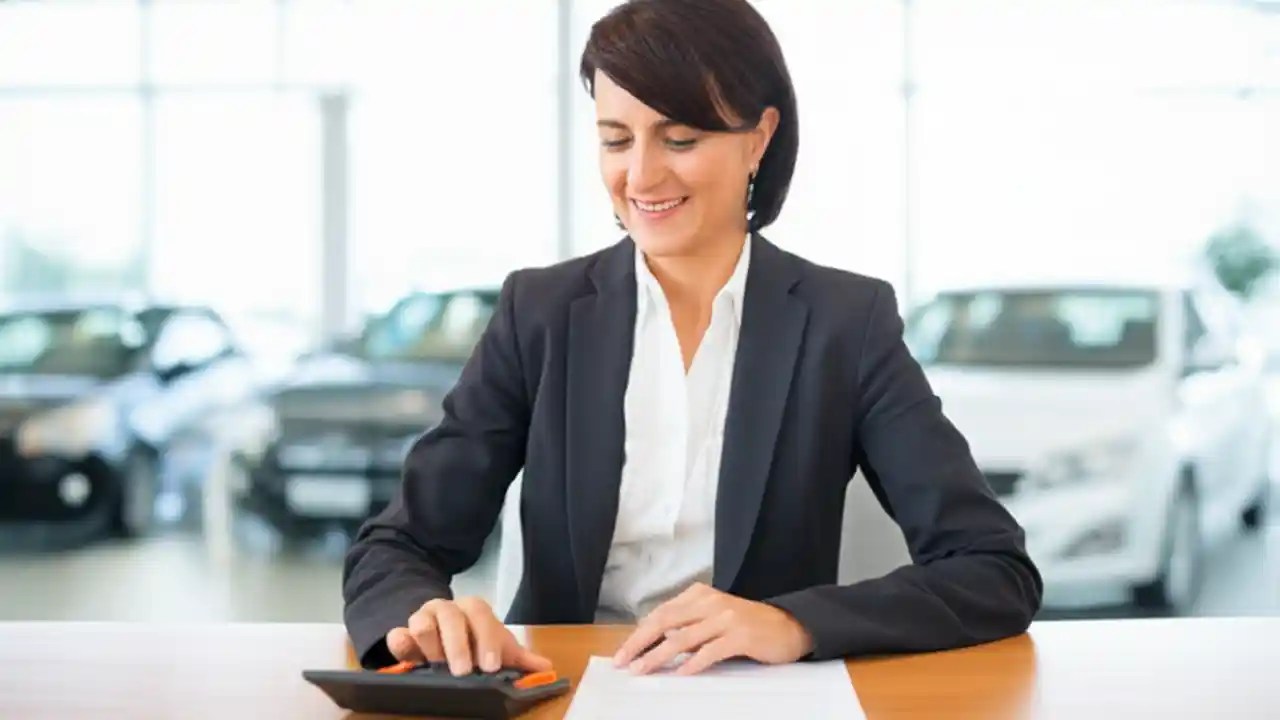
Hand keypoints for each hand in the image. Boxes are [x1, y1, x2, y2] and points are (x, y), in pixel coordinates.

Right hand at [385, 596, 552, 676]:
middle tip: (464, 672)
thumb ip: (519, 658)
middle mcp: (447, 609)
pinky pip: (397, 635)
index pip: (481, 614)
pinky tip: (406, 655)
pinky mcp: (403, 636)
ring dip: (430, 644)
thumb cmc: (475, 642)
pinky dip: (400, 643)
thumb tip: (545, 667)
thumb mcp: (497, 648)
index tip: (490, 666)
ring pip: (421, 621)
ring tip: (437, 666)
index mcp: (473, 610)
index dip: (486, 639)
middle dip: (458, 645)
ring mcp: (422, 619)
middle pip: (451, 617)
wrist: (443, 636)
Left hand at [612, 582, 813, 675]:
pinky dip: (692, 663)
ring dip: (659, 655)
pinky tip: (680, 673)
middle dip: (640, 643)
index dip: (639, 634)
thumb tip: (656, 644)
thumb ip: (688, 626)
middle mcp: (710, 602)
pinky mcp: (740, 635)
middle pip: (665, 621)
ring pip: (683, 637)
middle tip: (624, 661)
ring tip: (643, 669)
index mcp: (700, 595)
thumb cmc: (748, 625)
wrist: (789, 626)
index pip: (661, 613)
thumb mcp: (714, 618)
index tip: (623, 653)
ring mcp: (726, 618)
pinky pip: (710, 650)